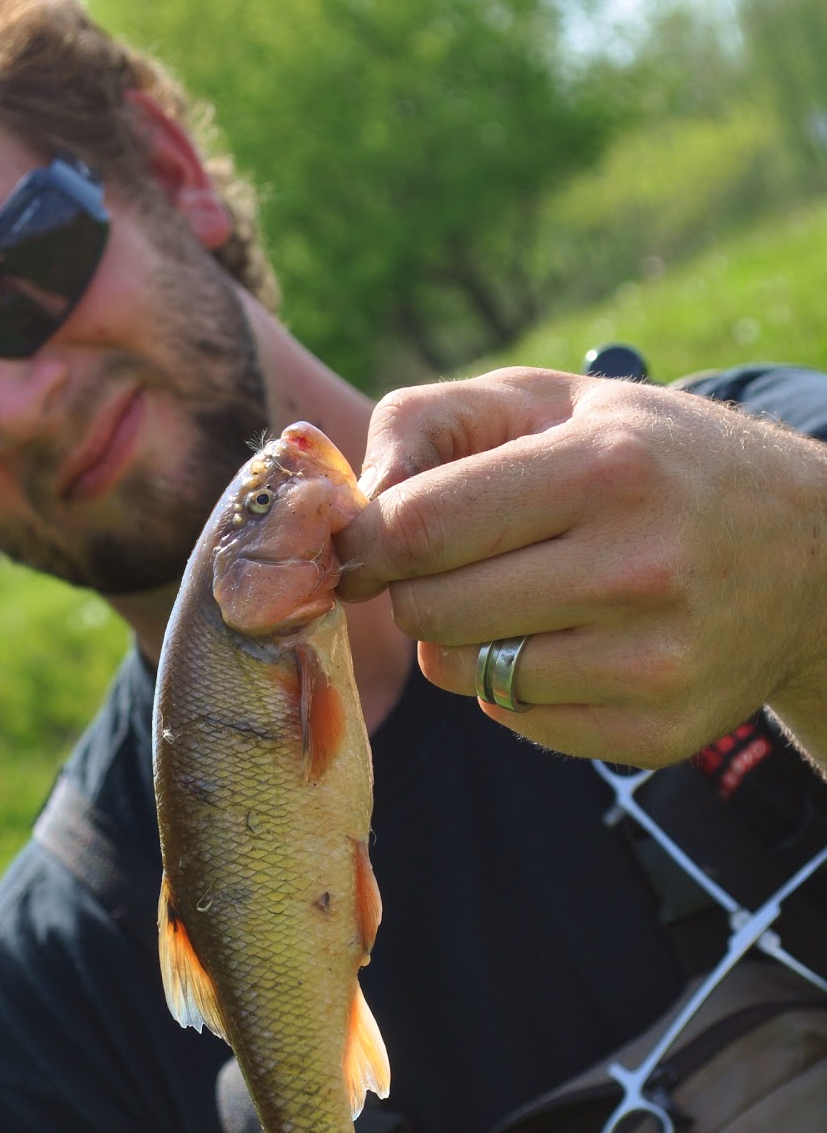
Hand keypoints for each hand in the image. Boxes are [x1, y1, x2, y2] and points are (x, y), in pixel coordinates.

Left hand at [337, 367, 826, 767]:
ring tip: (526, 595)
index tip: (369, 542)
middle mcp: (636, 571)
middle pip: (428, 611)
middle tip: (460, 563)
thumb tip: (352, 511)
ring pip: (462, 674)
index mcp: (605, 470)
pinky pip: (515, 720)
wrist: (807, 552)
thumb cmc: (649, 460)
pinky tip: (571, 642)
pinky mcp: (655, 731)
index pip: (417, 528)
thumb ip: (427, 422)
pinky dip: (515, 686)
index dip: (369, 541)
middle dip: (417, 587)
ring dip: (465, 639)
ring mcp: (651, 663)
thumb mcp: (551, 400)